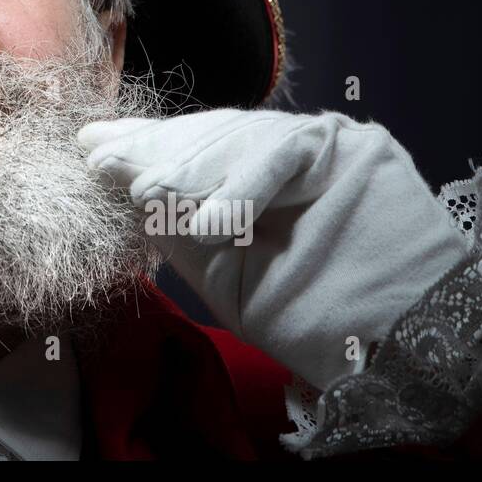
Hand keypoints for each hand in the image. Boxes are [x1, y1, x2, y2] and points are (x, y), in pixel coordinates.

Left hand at [78, 108, 469, 390]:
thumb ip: (175, 222)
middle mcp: (290, 148)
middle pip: (213, 134)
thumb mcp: (217, 267)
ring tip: (144, 192)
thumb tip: (118, 182)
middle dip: (155, 147)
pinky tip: (212, 219)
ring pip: (245, 138)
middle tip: (101, 159)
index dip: (142, 141)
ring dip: (190, 166)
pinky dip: (247, 187)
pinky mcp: (361, 147)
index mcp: (257, 172)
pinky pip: (289, 153)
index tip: (90, 144)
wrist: (392, 347)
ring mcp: (328, 142)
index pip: (192, 144)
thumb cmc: (302, 311)